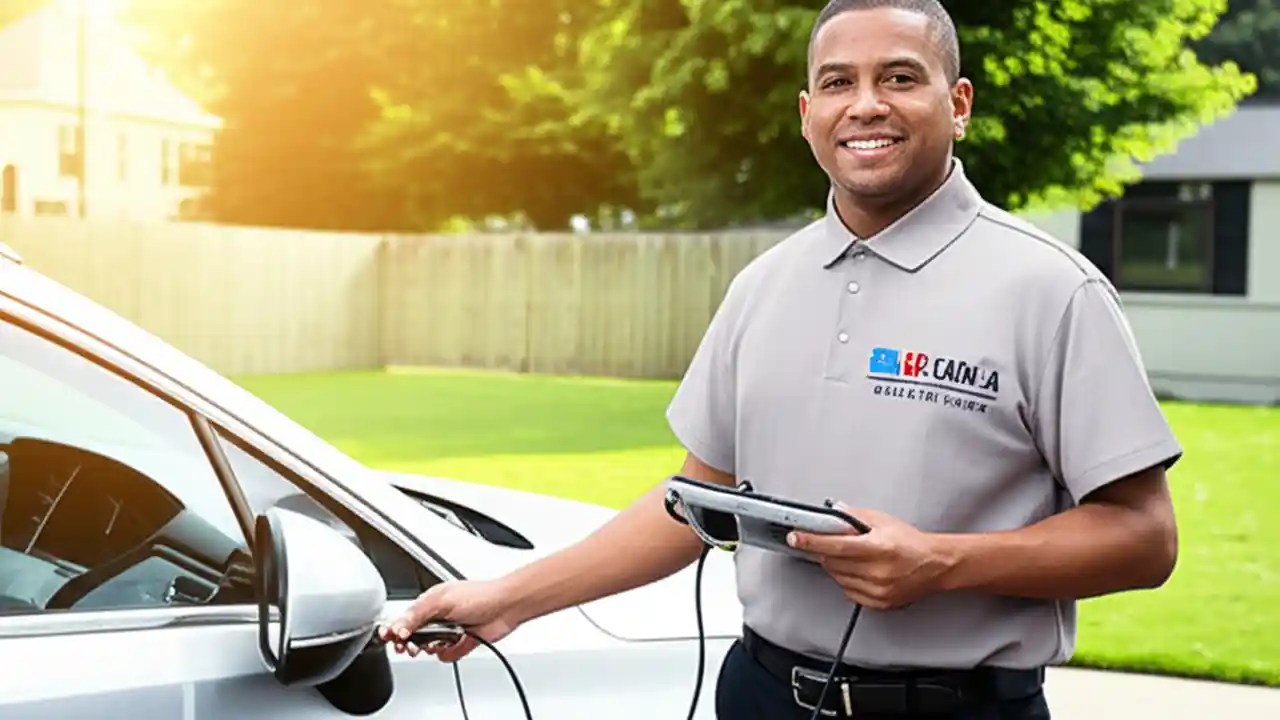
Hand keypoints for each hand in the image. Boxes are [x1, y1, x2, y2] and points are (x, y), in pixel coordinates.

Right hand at [378, 579, 521, 662]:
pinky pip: (446, 655)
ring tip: (433, 645)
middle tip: (409, 647)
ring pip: (429, 647)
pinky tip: (453, 645)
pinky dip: (449, 653)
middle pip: (413, 636)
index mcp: (430, 602)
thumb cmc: (479, 595)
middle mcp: (438, 617)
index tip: (390, 638)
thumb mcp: (441, 600)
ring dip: (430, 648)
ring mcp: (449, 631)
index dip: (396, 629)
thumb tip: (399, 626)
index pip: (405, 618)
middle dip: (409, 642)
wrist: (506, 606)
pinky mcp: (460, 643)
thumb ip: (417, 613)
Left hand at [787, 505, 950, 609]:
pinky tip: (859, 570)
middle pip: (832, 563)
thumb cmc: (912, 542)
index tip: (796, 537)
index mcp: (878, 548)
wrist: (937, 565)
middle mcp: (877, 572)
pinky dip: (847, 580)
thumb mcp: (883, 521)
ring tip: (853, 556)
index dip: (811, 541)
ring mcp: (877, 590)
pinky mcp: (878, 603)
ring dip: (836, 566)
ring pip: (838, 578)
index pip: (835, 546)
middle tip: (827, 542)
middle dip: (824, 552)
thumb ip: (855, 516)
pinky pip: (848, 591)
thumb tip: (833, 512)